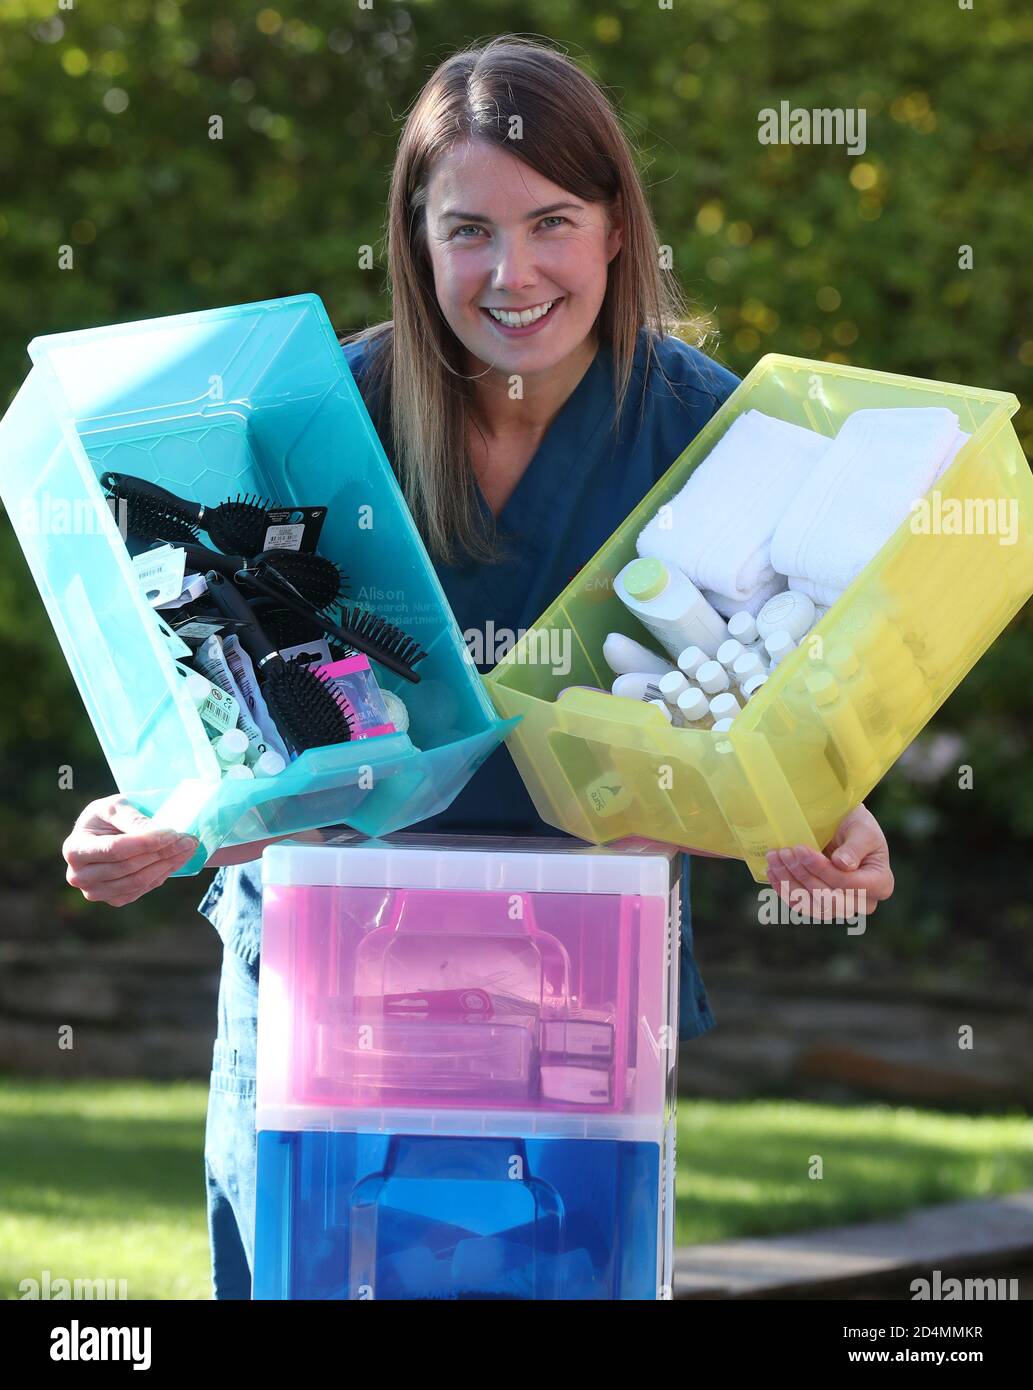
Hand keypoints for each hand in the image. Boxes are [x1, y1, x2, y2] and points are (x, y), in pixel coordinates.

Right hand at [63, 797, 199, 906]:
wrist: (107, 833)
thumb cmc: (110, 816)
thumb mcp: (116, 806)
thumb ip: (132, 817)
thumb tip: (156, 832)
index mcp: (74, 849)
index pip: (116, 849)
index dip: (146, 842)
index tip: (173, 832)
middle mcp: (79, 875)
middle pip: (129, 866)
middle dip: (163, 851)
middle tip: (189, 838)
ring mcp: (95, 892)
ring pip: (139, 880)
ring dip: (169, 863)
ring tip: (189, 846)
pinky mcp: (114, 899)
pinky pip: (143, 889)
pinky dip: (164, 873)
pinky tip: (177, 859)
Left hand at [765, 803, 893, 922]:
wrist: (844, 828)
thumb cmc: (857, 826)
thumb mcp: (863, 829)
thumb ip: (856, 846)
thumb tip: (843, 865)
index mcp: (881, 883)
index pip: (849, 884)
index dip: (822, 870)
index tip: (801, 849)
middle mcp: (863, 902)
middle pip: (829, 900)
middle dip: (803, 876)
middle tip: (785, 852)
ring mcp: (841, 907)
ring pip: (812, 905)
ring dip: (789, 884)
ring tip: (774, 859)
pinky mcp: (821, 905)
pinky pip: (801, 905)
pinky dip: (784, 889)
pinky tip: (772, 871)